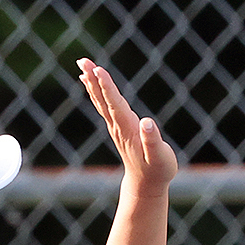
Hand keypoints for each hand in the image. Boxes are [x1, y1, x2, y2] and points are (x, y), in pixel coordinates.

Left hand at [77, 58, 176, 197]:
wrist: (145, 184)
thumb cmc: (157, 170)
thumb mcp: (160, 158)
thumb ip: (153, 141)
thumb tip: (147, 123)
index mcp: (129, 130)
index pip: (116, 105)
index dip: (107, 88)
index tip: (99, 70)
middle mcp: (118, 126)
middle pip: (103, 99)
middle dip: (94, 79)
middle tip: (83, 61)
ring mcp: (115, 126)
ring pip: (100, 100)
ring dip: (91, 82)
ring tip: (83, 64)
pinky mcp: (116, 126)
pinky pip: (103, 104)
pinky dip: (95, 91)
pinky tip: (89, 81)